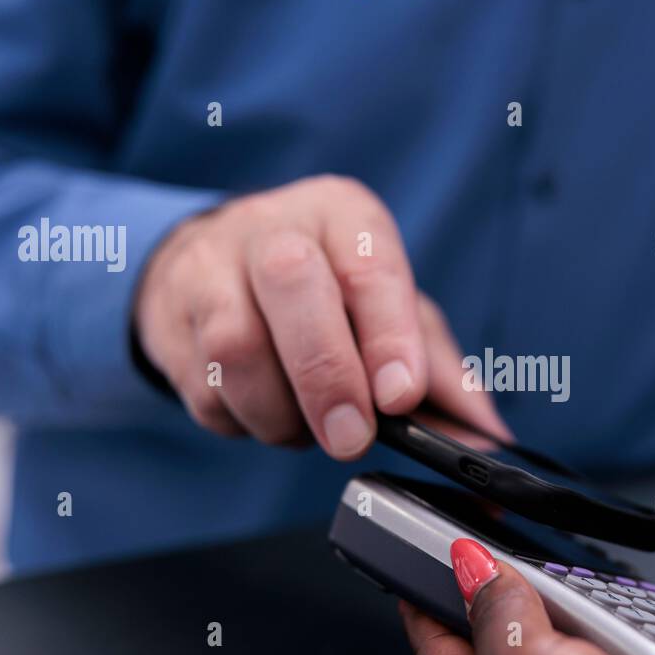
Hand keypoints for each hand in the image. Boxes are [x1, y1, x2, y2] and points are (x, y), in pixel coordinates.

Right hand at [134, 175, 507, 457]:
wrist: (211, 268)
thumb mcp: (391, 312)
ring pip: (234, 345)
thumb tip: (485, 434)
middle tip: (351, 437)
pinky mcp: (169, 320)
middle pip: (292, 286)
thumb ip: (439, 370)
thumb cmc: (322, 291)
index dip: (388, 335)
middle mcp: (273, 229)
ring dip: (278, 412)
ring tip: (306, 428)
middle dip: (326, 375)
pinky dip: (242, 423)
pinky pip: (202, 390)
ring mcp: (210, 269)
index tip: (400, 396)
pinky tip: (265, 416)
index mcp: (342, 216)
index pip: (369, 264)